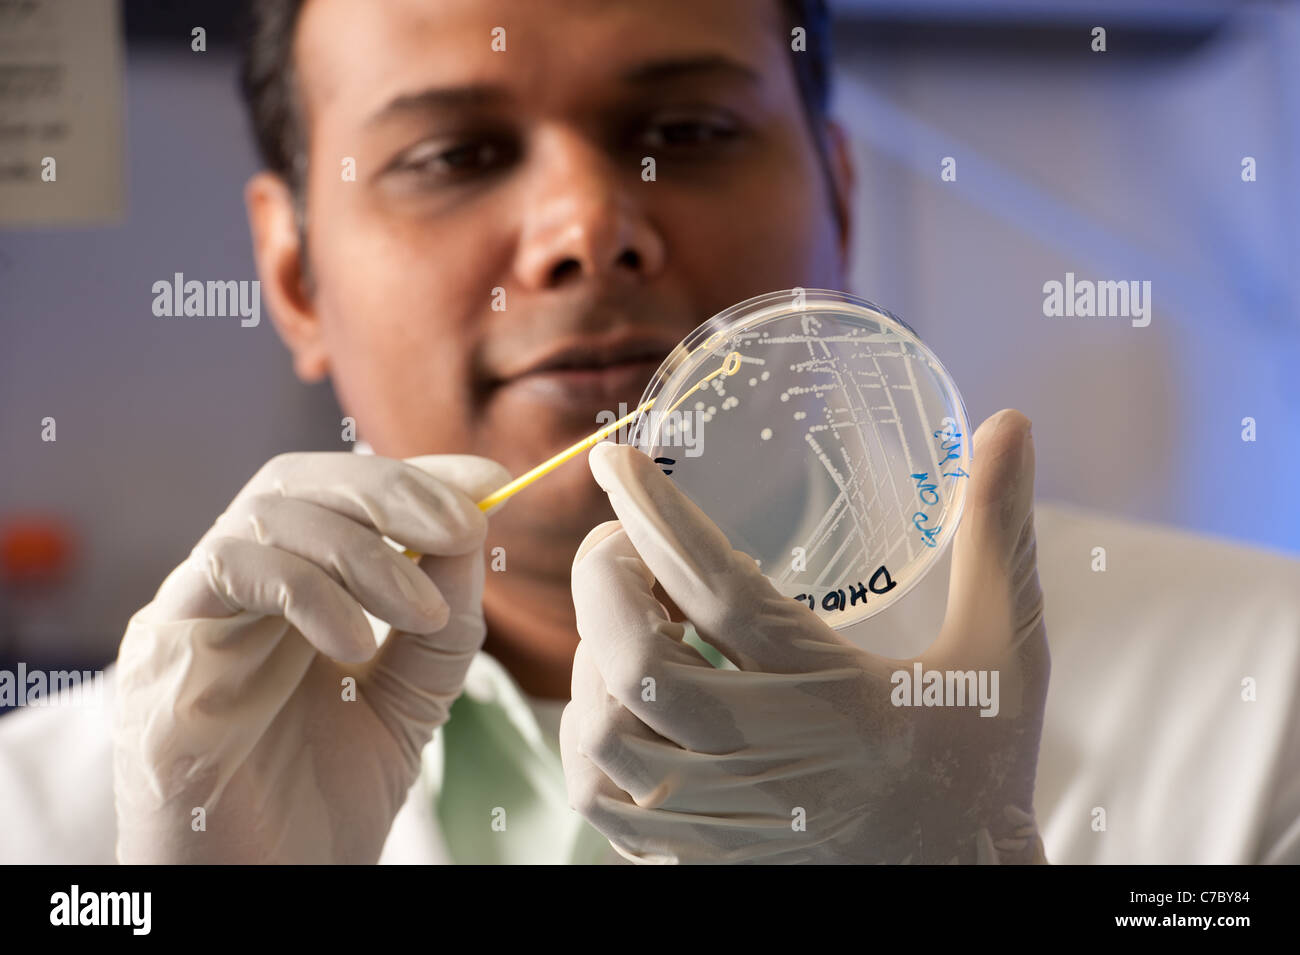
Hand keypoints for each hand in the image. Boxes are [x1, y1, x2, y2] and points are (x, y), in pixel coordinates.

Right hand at [112, 452, 510, 862]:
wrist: (266, 895)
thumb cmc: (320, 806)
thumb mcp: (410, 695)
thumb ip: (442, 616)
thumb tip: (474, 521)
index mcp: (285, 591)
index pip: (339, 494)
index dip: (414, 477)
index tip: (490, 486)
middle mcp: (230, 591)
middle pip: (298, 483)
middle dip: (391, 491)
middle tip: (462, 525)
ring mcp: (189, 616)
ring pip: (265, 515)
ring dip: (362, 548)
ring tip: (420, 613)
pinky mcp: (160, 656)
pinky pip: (225, 571)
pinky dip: (305, 588)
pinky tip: (356, 643)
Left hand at [562, 409, 1047, 863]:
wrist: (961, 884)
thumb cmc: (979, 767)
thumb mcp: (1004, 652)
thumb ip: (996, 537)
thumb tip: (1007, 427)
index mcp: (831, 694)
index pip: (716, 587)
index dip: (656, 513)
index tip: (615, 461)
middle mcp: (763, 755)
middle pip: (635, 660)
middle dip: (604, 581)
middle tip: (622, 543)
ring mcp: (720, 813)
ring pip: (602, 734)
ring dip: (593, 658)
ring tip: (630, 621)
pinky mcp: (695, 852)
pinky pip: (600, 798)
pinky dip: (592, 734)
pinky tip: (624, 699)